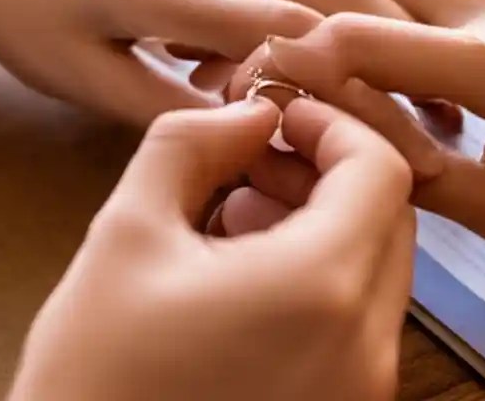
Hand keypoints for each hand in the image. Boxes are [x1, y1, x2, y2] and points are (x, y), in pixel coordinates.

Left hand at [0, 0, 412, 124]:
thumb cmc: (24, 22)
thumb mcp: (79, 81)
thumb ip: (166, 107)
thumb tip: (253, 135)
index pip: (284, 28)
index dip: (347, 81)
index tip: (396, 132)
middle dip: (390, 45)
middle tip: (441, 107)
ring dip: (375, 14)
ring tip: (424, 71)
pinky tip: (372, 26)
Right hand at [7, 98, 414, 400]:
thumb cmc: (94, 374)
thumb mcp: (126, 233)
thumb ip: (192, 145)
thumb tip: (249, 112)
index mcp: (319, 289)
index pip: (380, 171)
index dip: (333, 126)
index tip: (279, 116)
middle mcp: (364, 347)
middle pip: (390, 220)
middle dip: (328, 174)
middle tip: (254, 163)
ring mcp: (361, 392)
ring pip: (375, 272)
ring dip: (323, 226)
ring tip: (236, 218)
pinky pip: (358, 326)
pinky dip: (321, 282)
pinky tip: (243, 280)